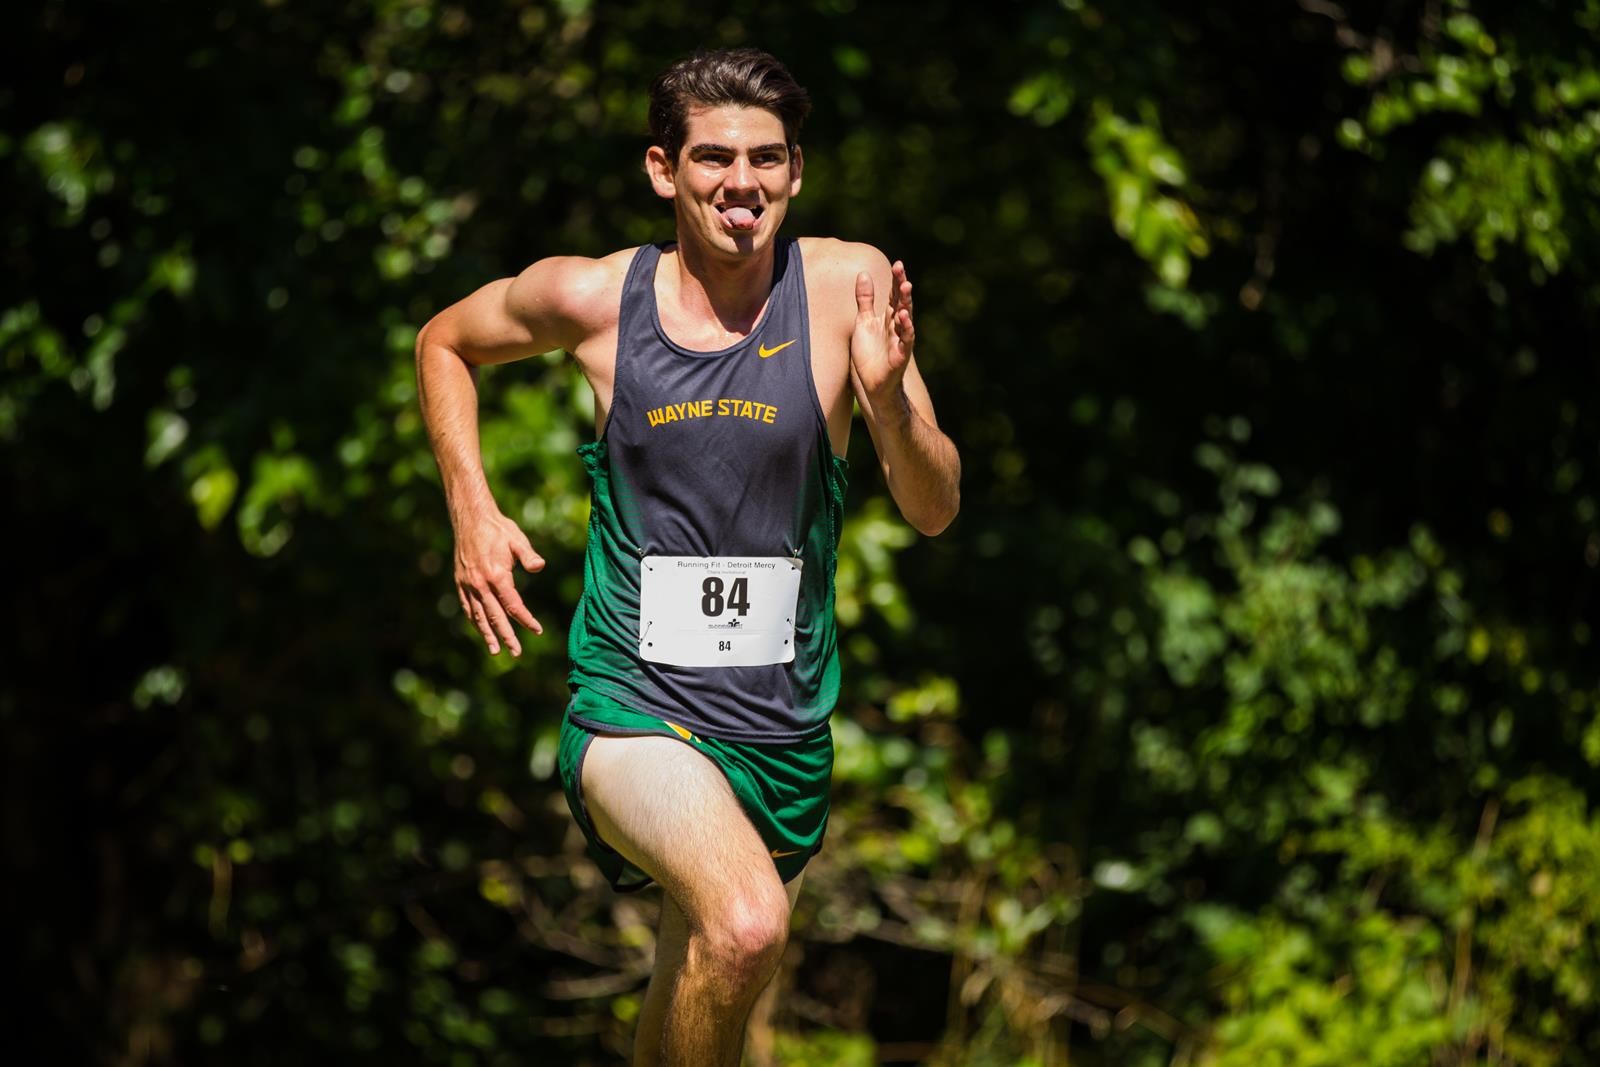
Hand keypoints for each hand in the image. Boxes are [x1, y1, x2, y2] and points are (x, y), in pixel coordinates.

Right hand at [453, 508, 543, 655]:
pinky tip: (481, 630)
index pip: (513, 606)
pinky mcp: (460, 582)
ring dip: (487, 634)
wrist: (470, 518)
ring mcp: (468, 585)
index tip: (537, 630)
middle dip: (506, 636)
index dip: (526, 620)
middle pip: (495, 617)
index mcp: (496, 575)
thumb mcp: (517, 539)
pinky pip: (467, 607)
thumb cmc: (498, 528)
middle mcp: (480, 584)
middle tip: (516, 652)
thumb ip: (528, 555)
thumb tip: (540, 567)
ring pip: (478, 616)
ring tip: (495, 650)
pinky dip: (475, 620)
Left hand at [851, 259, 914, 407]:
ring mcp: (901, 339)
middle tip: (901, 269)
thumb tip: (863, 273)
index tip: (898, 264)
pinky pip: (906, 339)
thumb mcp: (863, 322)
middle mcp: (897, 325)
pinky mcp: (901, 354)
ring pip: (906, 317)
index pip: (894, 294)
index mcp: (888, 317)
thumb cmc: (870, 354)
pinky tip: (904, 316)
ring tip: (906, 286)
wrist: (873, 384)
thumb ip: (865, 300)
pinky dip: (906, 328)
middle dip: (901, 285)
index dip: (896, 280)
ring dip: (906, 302)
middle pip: (901, 301)